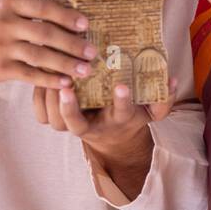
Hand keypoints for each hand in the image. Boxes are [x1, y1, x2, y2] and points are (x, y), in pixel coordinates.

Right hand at [0, 0, 96, 89]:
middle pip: (45, 33)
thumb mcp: (6, 4)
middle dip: (72, 43)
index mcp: (11, 4)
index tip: (86, 24)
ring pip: (40, 56)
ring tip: (86, 70)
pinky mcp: (1, 68)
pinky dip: (49, 79)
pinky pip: (30, 75)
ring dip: (66, 64)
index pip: (43, 7)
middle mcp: (6, 24)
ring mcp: (3, 47)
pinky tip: (66, 82)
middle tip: (92, 51)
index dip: (66, 16)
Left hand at [34, 76, 179, 153]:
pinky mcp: (57, 122)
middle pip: (76, 124)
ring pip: (56, 121)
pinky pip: (42, 115)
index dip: (122, 101)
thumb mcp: (151, 110)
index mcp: (118, 120)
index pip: (122, 113)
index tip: (121, 86)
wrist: (111, 135)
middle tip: (67, 85)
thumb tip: (171, 80)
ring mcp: (72, 126)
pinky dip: (39, 98)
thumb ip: (163, 99)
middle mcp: (93, 127)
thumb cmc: (130, 114)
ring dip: (51, 100)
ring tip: (51, 74)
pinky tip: (41, 76)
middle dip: (70, 107)